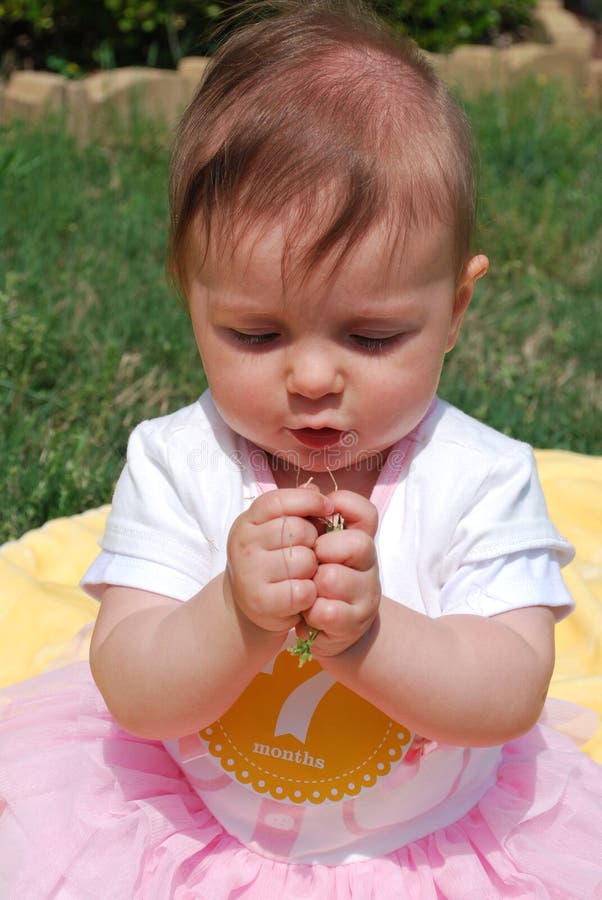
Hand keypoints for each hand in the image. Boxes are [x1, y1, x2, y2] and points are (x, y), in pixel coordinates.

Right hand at [225, 488, 334, 634]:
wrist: (253, 601)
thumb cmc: (274, 558)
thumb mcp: (278, 528)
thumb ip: (297, 507)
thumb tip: (314, 490)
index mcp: (248, 521)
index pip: (279, 501)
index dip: (309, 501)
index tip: (327, 508)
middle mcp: (243, 544)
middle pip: (297, 529)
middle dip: (312, 540)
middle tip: (307, 551)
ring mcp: (249, 573)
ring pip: (303, 561)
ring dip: (312, 569)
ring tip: (303, 574)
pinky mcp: (260, 601)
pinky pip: (302, 591)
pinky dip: (309, 594)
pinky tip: (301, 594)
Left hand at [301, 490, 380, 656]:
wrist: (318, 627)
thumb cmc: (313, 577)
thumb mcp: (312, 544)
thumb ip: (310, 516)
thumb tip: (309, 490)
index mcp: (359, 538)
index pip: (366, 512)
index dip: (343, 507)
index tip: (322, 516)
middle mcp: (369, 564)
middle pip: (357, 543)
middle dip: (323, 551)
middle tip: (311, 562)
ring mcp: (366, 594)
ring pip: (334, 578)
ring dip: (312, 585)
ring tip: (308, 591)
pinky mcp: (355, 623)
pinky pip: (328, 611)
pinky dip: (312, 613)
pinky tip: (310, 613)